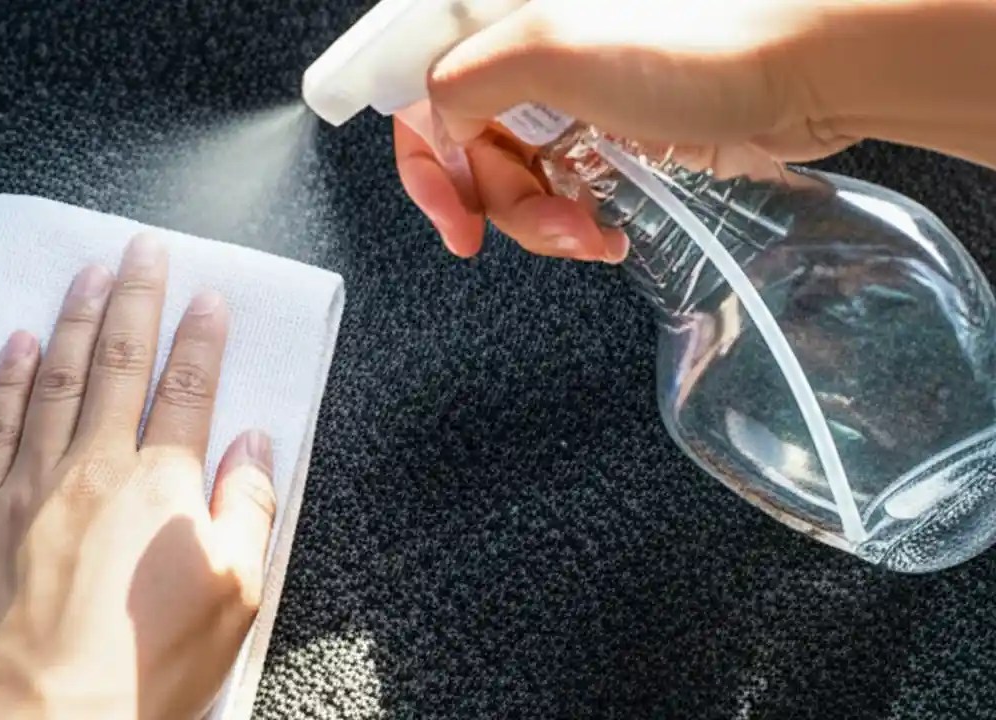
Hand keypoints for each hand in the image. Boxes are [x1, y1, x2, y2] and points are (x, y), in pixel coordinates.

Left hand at [0, 236, 277, 719]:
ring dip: (73, 316)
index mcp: (163, 485)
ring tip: (88, 271)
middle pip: (118, 361)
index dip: (200, 336)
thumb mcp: (234, 598)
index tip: (208, 295)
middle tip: (143, 248)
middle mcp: (95, 466)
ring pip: (53, 376)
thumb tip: (253, 448)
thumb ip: (247, 511)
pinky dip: (3, 378)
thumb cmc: (147, 672)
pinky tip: (13, 341)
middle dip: (136, 297)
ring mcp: (28, 483)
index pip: (187, 387)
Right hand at [396, 0, 869, 259]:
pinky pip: (560, 190)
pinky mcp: (609, 134)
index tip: (453, 218)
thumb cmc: (695, 46)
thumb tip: (438, 121)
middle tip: (550, 225)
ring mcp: (570, 97)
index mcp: (502, 22)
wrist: (807, 70)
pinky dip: (573, 221)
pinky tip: (606, 231)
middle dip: (500, 203)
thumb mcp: (552, 49)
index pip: (418, 90)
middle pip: (465, 147)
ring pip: (514, 178)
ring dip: (542, 222)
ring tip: (591, 235)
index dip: (424, 160)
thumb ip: (464, 81)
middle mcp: (527, 56)